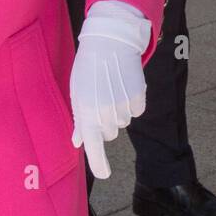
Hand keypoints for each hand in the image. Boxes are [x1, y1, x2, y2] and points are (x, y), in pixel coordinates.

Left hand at [70, 0, 150, 178]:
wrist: (110, 40)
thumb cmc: (89, 66)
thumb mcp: (77, 91)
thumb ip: (79, 119)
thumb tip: (77, 141)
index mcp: (86, 111)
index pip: (93, 145)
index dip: (99, 163)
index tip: (104, 174)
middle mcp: (105, 112)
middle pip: (110, 132)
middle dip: (106, 121)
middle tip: (102, 98)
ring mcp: (123, 105)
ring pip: (124, 122)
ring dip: (119, 110)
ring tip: (112, 87)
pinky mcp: (138, 96)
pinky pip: (137, 111)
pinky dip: (132, 102)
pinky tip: (125, 85)